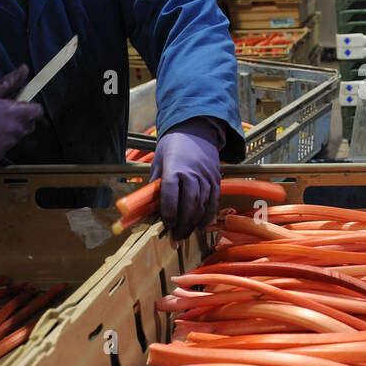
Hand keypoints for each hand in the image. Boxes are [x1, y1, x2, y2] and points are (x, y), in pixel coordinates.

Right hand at [0, 65, 43, 166]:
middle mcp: (16, 130)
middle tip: (4, 116)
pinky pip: (4, 148)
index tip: (21, 106)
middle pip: (28, 125)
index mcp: (17, 113)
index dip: (31, 108)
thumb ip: (10, 83)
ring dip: (9, 132)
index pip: (37, 112)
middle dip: (21, 121)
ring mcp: (8, 144)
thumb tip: (25, 68)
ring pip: (16, 137)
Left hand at [150, 118, 222, 238]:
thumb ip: (156, 184)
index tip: (166, 225)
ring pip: (203, 204)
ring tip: (186, 234)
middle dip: (183, 223)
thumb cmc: (173, 145)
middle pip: (190, 202)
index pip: (171, 194)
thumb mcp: (158, 161)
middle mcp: (193, 172)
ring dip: (195, 222)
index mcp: (175, 168)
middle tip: (176, 236)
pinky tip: (201, 225)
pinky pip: (214, 200)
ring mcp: (207, 176)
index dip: (169, 212)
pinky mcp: (216, 179)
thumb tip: (148, 206)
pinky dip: (208, 215)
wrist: (197, 129)